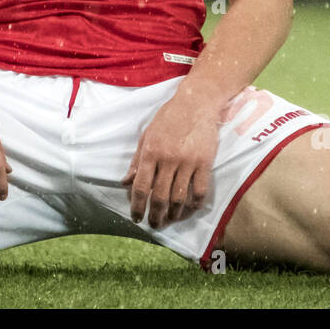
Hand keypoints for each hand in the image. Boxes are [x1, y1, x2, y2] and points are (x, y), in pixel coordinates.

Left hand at [124, 92, 220, 228]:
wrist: (196, 103)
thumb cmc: (169, 118)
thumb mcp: (147, 135)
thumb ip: (137, 161)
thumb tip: (124, 182)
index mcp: (151, 152)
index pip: (140, 186)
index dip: (136, 206)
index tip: (136, 218)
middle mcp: (168, 159)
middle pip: (159, 196)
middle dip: (155, 215)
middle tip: (154, 225)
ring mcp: (188, 162)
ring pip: (179, 198)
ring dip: (174, 214)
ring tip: (170, 220)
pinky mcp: (205, 163)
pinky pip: (200, 191)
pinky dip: (194, 205)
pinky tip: (189, 211)